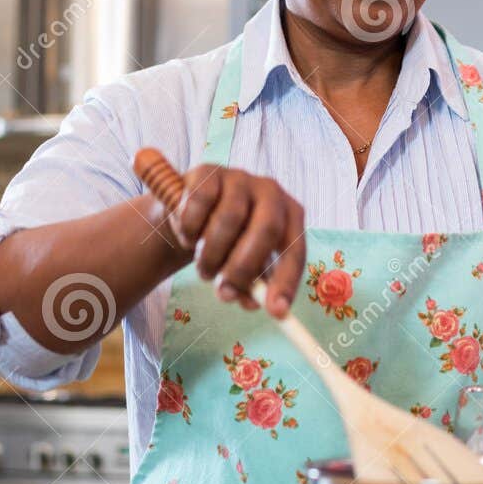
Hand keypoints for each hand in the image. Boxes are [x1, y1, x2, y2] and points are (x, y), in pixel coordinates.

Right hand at [162, 164, 305, 317]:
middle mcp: (271, 191)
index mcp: (290, 215)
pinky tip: (188, 237)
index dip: (286, 282)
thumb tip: (250, 303)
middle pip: (265, 230)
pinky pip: (199, 205)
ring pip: (228, 220)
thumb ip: (250, 286)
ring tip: (204, 269)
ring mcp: (239, 177)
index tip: (275, 312)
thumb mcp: (241, 265)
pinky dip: (190, 229)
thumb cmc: (226, 242)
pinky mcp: (208, 171)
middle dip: (243, 268)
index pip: (295, 250)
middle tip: (224, 293)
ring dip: (211, 254)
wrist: (190, 212)